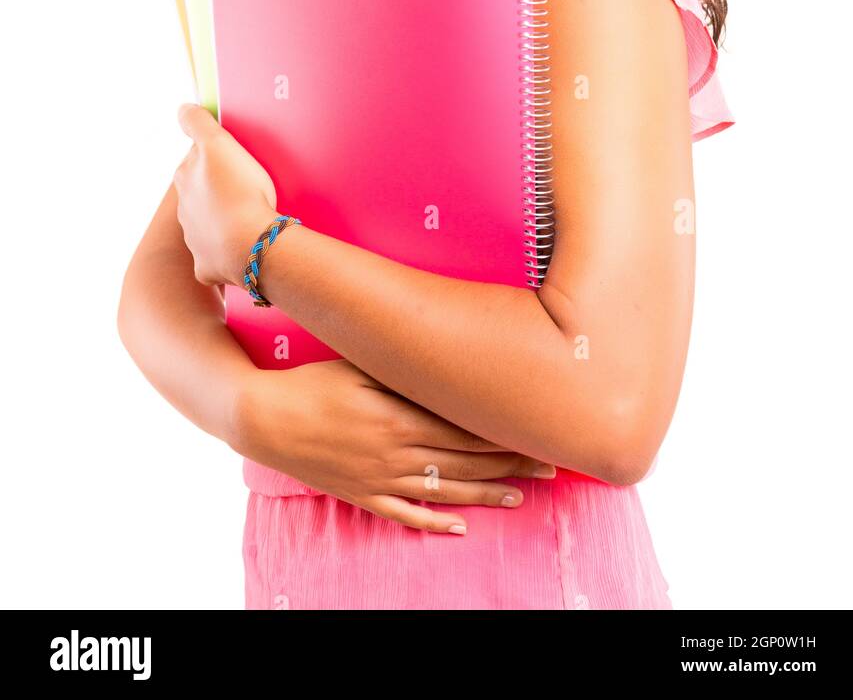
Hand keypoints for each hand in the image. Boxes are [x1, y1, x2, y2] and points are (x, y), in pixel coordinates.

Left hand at [173, 102, 280, 287]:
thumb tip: (182, 109)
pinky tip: (242, 247)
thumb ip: (197, 123)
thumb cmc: (238, 191)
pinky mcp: (207, 266)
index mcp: (186, 178)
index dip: (216, 157)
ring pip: (207, 225)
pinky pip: (214, 258)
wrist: (249, 244)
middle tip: (244, 187)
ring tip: (247, 218)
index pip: (197, 159)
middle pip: (200, 193)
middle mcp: (185, 209)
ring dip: (221, 221)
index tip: (234, 159)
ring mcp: (195, 239)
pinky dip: (224, 253)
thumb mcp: (217, 144)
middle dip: (216, 190)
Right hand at [233, 358, 557, 533]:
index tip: (540, 432)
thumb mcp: (359, 365)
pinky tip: (460, 528)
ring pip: (445, 490)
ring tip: (522, 496)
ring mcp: (380, 479)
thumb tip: (444, 363)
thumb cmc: (312, 381)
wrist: (263, 418)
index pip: (467, 428)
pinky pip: (405, 514)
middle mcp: (397, 452)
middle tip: (551, 465)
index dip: (506, 433)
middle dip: (512, 463)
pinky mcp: (363, 495)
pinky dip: (435, 522)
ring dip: (487, 494)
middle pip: (466, 460)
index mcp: (401, 417)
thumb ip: (402, 367)